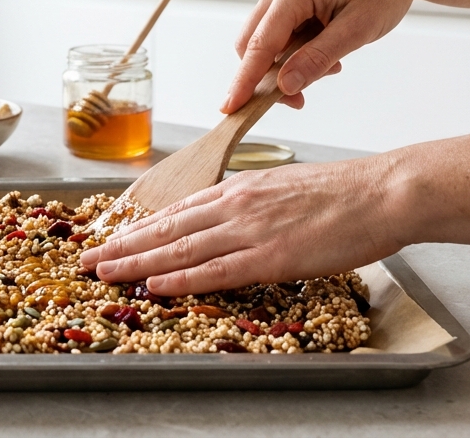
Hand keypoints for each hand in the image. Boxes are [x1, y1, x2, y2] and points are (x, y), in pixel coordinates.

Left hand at [80, 157, 406, 295]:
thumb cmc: (344, 193)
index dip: (142, 225)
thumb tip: (234, 218)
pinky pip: (214, 270)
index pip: (179, 209)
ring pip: (180, 247)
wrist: (382, 192)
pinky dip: (179, 277)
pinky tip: (152, 283)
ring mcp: (249, 229)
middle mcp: (236, 204)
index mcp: (241, 188)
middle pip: (167, 227)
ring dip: (136, 260)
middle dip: (123, 243)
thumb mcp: (286, 187)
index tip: (114, 236)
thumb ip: (254, 203)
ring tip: (103, 271)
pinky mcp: (269, 255)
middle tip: (88, 258)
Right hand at [222, 0, 430, 113]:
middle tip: (300, 99)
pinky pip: (280, 31)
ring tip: (330, 66)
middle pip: (252, 44)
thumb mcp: (358, 28)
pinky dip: (295, 50)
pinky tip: (326, 51)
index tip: (230, 109)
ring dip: (286, 63)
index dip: (244, 81)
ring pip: (265, 40)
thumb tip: (285, 85)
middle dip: (268, 77)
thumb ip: (318, 58)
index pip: (260, 45)